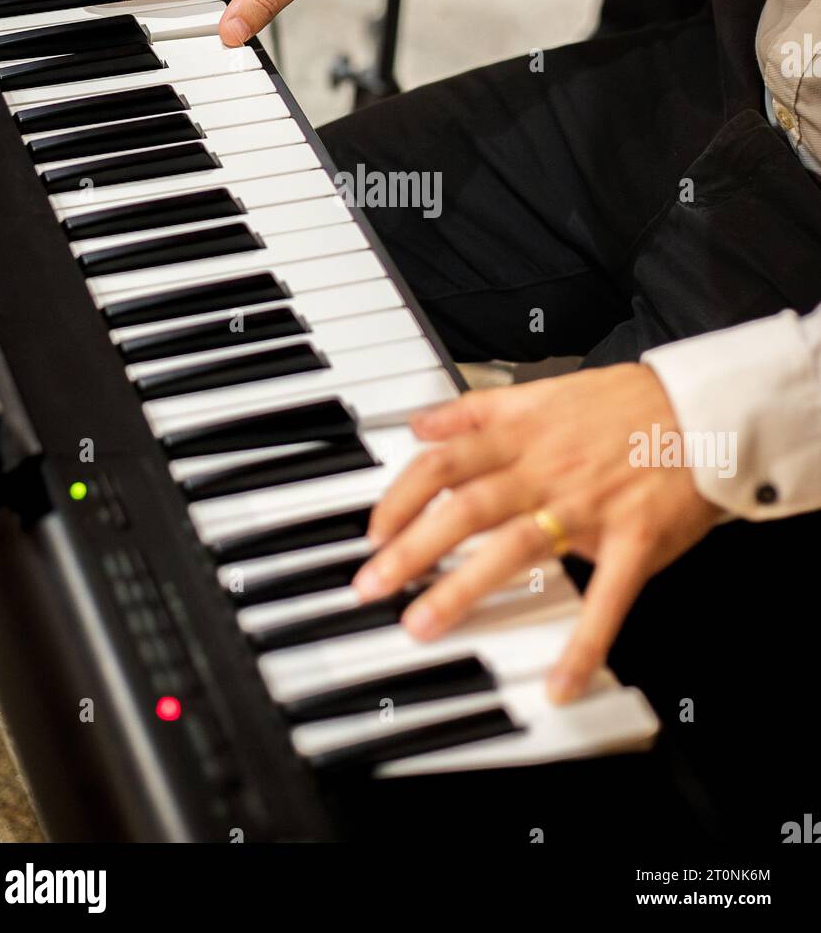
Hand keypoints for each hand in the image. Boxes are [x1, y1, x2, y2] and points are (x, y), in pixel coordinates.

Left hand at [353, 365, 720, 703]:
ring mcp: (588, 506)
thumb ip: (478, 408)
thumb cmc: (626, 405)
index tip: (373, 532)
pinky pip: (606, 599)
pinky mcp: (633, 540)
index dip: (401, 498)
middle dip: (411, 549)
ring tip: (423, 626)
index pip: (444, 462)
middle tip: (370, 587)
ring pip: (515, 548)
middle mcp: (546, 469)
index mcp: (522, 435)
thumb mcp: (544, 390)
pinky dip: (583, 644)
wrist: (704, 412)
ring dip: (464, 590)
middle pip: (465, 508)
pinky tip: (559, 684)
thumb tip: (421, 422)